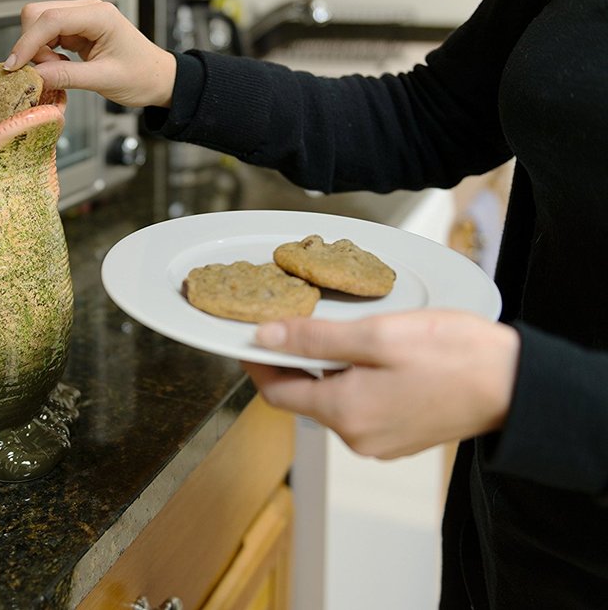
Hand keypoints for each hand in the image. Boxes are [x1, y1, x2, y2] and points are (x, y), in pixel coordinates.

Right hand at [5, 0, 176, 107]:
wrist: (158, 79)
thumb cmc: (142, 76)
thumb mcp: (105, 80)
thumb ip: (68, 77)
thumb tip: (36, 77)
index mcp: (100, 16)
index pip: (50, 19)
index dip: (28, 42)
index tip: (16, 66)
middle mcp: (88, 11)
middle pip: (38, 15)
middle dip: (31, 45)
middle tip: (44, 72)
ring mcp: (81, 19)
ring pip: (39, 25)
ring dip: (38, 50)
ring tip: (56, 71)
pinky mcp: (77, 30)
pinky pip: (48, 36)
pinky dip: (45, 53)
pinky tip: (59, 67)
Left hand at [243, 309, 519, 458]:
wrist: (516, 385)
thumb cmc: (454, 355)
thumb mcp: (378, 335)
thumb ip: (316, 339)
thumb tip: (264, 338)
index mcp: (344, 412)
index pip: (277, 392)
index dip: (258, 363)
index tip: (249, 337)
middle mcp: (356, 437)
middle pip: (303, 396)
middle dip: (293, 362)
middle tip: (294, 323)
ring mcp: (379, 442)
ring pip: (332, 401)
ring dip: (326, 370)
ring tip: (337, 333)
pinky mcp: (399, 437)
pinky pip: (360, 408)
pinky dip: (353, 382)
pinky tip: (370, 356)